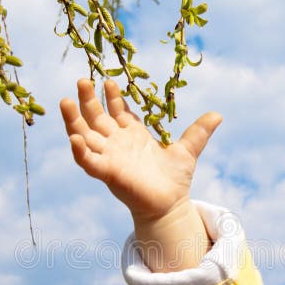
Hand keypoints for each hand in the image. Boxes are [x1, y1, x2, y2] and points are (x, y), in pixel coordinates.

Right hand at [59, 78, 221, 226]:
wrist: (170, 205)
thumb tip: (218, 114)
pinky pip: (88, 162)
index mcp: (133, 134)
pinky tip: (75, 138)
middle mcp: (117, 143)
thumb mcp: (188, 151)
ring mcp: (110, 157)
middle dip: (88, 99)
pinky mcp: (108, 173)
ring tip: (65, 100)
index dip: (112, 95)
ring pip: (85, 135)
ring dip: (74, 120)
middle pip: (96, 117)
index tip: (108, 79)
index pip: (117, 110)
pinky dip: (80, 151)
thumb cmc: (175, 179)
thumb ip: (199, 132)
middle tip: (82, 79)